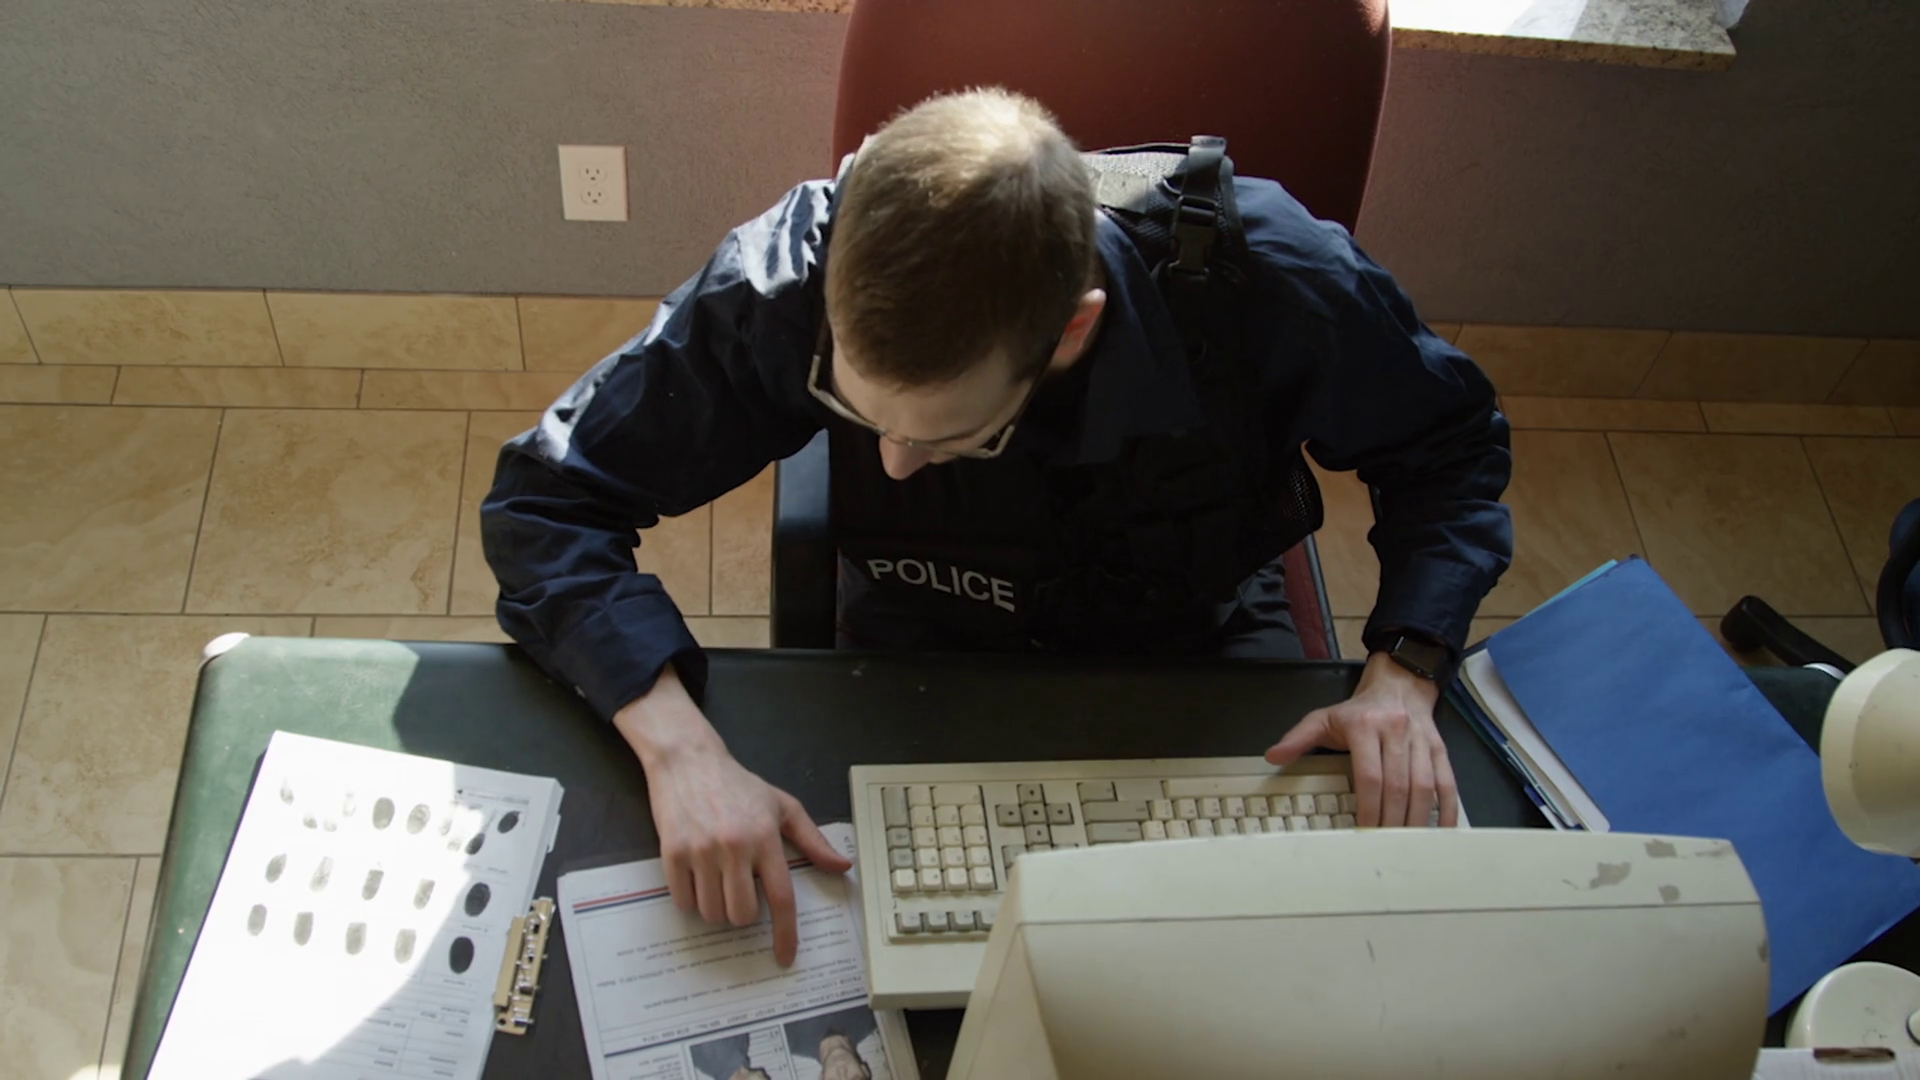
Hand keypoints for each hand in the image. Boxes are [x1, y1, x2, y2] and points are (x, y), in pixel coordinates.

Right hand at [614, 665, 851, 965]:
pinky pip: (683, 902)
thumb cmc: (738, 785)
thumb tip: (842, 866)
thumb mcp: (782, 806)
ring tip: (717, 880)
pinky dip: (691, 899)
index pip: (781, 898)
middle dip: (743, 913)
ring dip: (716, 908)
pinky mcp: (672, 853)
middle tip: (740, 890)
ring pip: (712, 913)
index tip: (784, 957)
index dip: (785, 933)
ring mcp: (701, 851)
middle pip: (743, 914)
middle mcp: (734, 847)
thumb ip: (813, 840)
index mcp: (765, 838)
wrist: (688, 760)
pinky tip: (696, 875)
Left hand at [1264, 652, 1458, 827]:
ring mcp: (1422, 742)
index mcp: (1366, 726)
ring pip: (1424, 787)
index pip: (1370, 774)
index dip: (1369, 806)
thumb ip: (1299, 738)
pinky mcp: (1440, 750)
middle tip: (1384, 845)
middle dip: (1391, 819)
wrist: (1400, 685)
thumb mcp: (1325, 718)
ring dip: (1417, 819)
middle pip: (1398, 785)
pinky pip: (1447, 783)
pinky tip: (1440, 831)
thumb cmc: (1360, 710)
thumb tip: (1273, 756)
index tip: (1364, 830)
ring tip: (1407, 845)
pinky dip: (1446, 810)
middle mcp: (1397, 732)